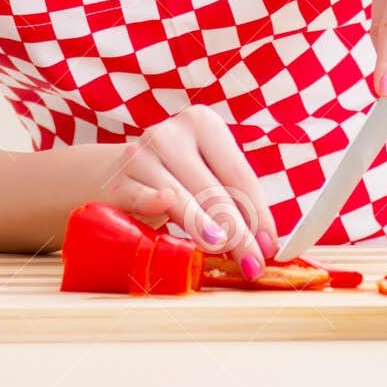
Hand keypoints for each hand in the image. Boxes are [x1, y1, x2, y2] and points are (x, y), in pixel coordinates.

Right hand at [96, 106, 278, 278]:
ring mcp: (141, 155)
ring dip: (205, 228)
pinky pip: (142, 195)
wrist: (115, 174)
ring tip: (224, 249)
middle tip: (252, 263)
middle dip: (238, 232)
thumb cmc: (174, 178)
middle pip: (214, 189)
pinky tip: (166, 205)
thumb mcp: (205, 177)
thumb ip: (234, 202)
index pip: (239, 174)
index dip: (258, 213)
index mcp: (202, 124)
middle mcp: (171, 133)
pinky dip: (154, 201)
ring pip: (183, 197)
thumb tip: (267, 243)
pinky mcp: (119, 181)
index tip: (270, 247)